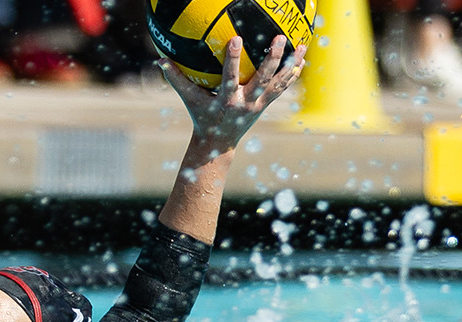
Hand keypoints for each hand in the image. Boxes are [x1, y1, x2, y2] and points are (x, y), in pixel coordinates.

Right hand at [158, 35, 307, 153]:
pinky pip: (282, 87)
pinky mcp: (266, 104)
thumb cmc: (202, 117)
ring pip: (278, 82)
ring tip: (301, 46)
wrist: (219, 144)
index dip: (234, 59)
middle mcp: (246, 102)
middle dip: (271, 59)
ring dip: (290, 64)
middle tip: (279, 38)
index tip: (236, 39)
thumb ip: (175, 79)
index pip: (231, 77)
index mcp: (227, 100)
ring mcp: (258, 104)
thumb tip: (159, 60)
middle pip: (262, 79)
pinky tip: (301, 59)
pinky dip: (291, 74)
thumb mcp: (188, 99)